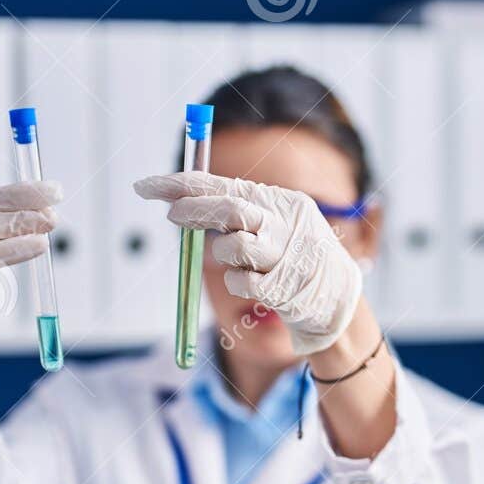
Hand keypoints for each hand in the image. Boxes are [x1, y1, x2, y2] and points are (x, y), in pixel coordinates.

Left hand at [133, 172, 361, 355]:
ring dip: (224, 255)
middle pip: (230, 209)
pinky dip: (237, 282)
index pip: (224, 184)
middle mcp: (285, 222)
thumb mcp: (272, 224)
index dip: (182, 184)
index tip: (146, 186)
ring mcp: (285, 254)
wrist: (337, 300)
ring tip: (241, 260)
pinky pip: (240, 281)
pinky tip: (252, 283)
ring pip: (233, 247)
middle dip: (193, 211)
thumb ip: (235, 212)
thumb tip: (179, 203)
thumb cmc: (293, 258)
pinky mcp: (283, 287)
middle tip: (170, 215)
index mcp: (281, 201)